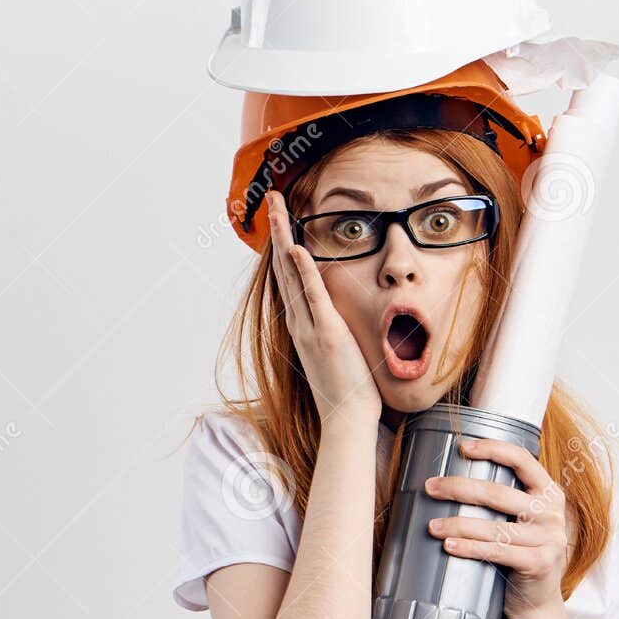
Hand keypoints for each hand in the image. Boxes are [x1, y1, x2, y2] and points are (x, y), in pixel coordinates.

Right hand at [266, 190, 381, 425]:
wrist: (345, 419)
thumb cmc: (347, 390)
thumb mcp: (337, 352)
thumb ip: (332, 329)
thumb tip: (336, 314)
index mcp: (303, 324)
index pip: (289, 276)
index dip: (283, 246)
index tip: (281, 221)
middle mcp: (300, 322)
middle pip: (284, 267)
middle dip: (278, 231)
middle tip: (272, 199)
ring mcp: (310, 327)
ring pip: (292, 275)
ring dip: (285, 240)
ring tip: (278, 209)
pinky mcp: (327, 334)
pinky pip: (314, 297)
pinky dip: (304, 273)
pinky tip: (297, 249)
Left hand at [423, 435, 572, 618]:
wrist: (536, 601)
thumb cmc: (519, 553)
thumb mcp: (520, 521)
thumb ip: (503, 500)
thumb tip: (452, 478)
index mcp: (549, 493)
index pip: (523, 460)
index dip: (493, 449)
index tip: (463, 447)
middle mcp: (552, 512)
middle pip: (499, 493)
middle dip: (459, 488)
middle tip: (431, 487)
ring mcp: (550, 539)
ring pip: (495, 526)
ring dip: (458, 524)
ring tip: (432, 525)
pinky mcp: (540, 563)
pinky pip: (498, 551)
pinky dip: (470, 548)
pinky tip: (449, 545)